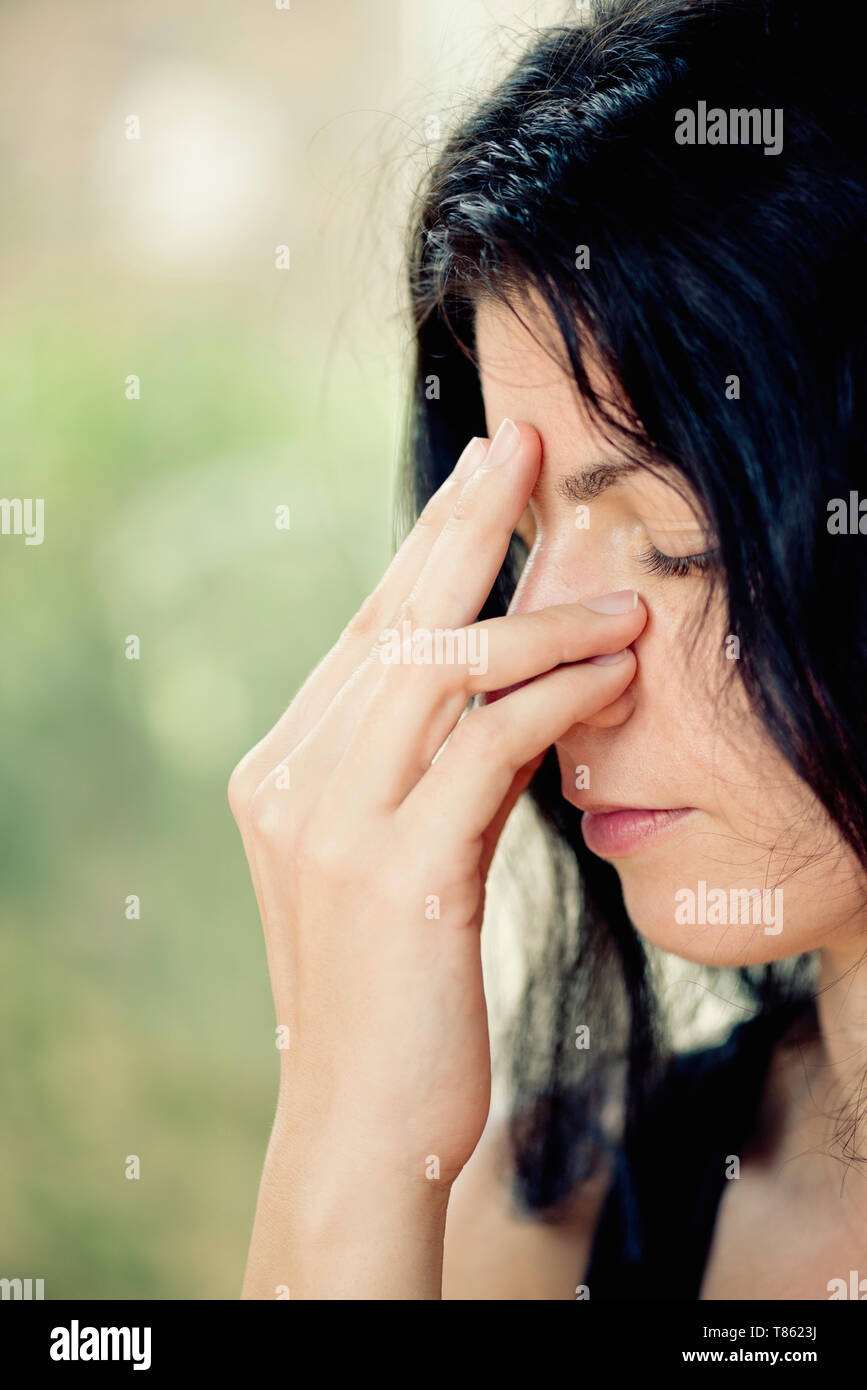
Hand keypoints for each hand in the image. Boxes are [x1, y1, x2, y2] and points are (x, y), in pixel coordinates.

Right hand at [229, 420, 645, 1292]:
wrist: (358, 1123)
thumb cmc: (390, 992)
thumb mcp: (391, 863)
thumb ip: (421, 772)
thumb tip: (504, 694)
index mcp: (285, 769)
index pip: (369, 631)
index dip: (431, 545)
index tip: (487, 477)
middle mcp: (295, 779)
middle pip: (392, 617)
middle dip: (464, 522)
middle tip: (527, 442)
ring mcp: (334, 823)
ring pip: (439, 668)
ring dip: (542, 621)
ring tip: (626, 603)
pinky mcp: (395, 874)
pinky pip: (485, 748)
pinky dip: (556, 700)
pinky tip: (614, 677)